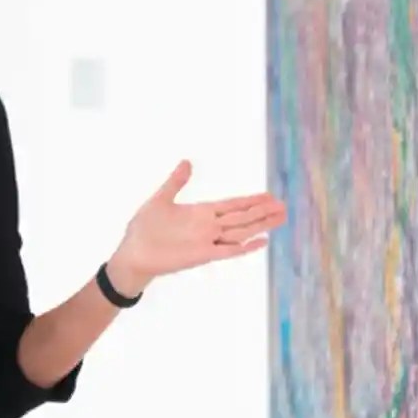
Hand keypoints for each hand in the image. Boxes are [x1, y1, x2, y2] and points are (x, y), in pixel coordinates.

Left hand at [106, 160, 286, 294]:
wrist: (132, 253)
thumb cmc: (143, 228)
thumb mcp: (161, 199)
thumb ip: (176, 182)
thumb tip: (187, 162)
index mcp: (200, 212)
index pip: (232, 205)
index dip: (250, 200)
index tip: (269, 195)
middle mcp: (208, 226)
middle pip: (242, 217)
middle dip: (263, 211)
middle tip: (285, 206)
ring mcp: (207, 241)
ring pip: (240, 231)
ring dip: (260, 225)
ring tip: (280, 218)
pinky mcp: (202, 255)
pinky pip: (228, 251)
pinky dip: (245, 247)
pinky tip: (262, 241)